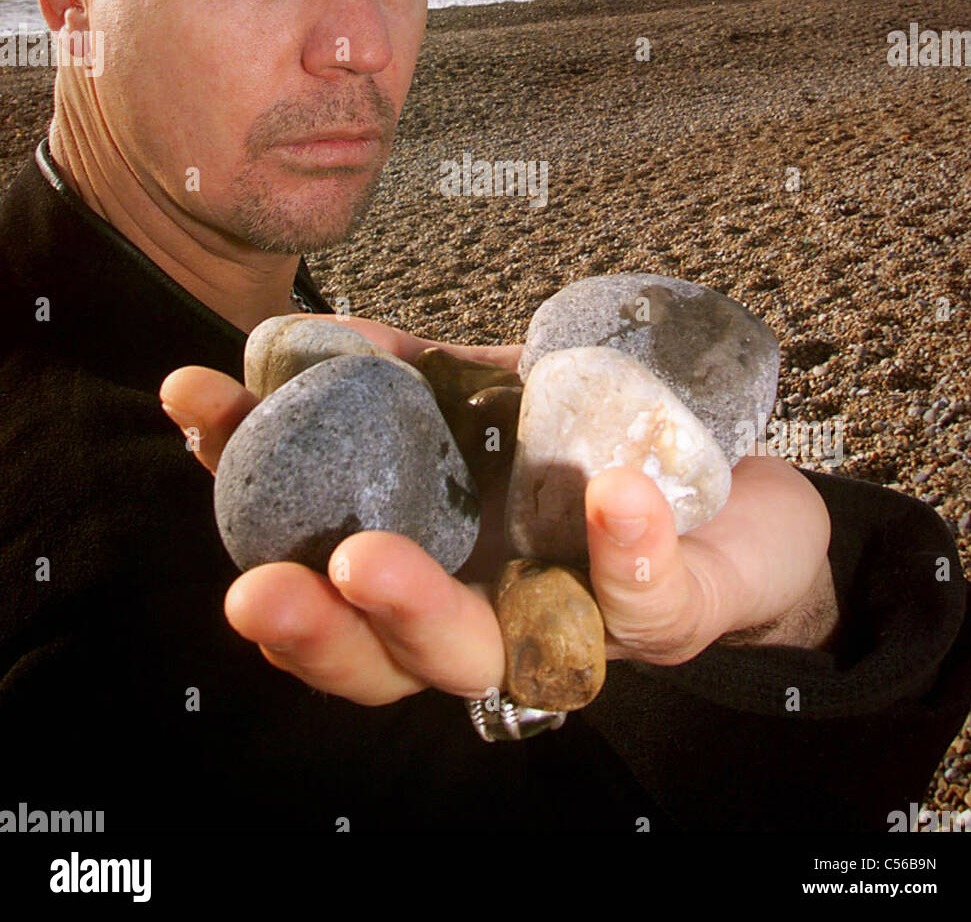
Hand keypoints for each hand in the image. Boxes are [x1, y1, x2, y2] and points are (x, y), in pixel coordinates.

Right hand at [160, 321, 837, 707]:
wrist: (744, 493)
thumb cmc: (601, 456)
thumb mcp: (495, 411)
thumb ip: (410, 383)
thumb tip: (310, 338)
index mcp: (443, 576)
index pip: (326, 577)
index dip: (250, 509)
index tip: (197, 422)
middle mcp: (495, 623)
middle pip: (389, 661)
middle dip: (315, 627)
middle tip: (260, 585)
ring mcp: (579, 630)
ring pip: (489, 660)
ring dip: (421, 615)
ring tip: (367, 558)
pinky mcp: (673, 612)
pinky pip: (647, 601)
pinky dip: (622, 551)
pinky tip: (612, 494)